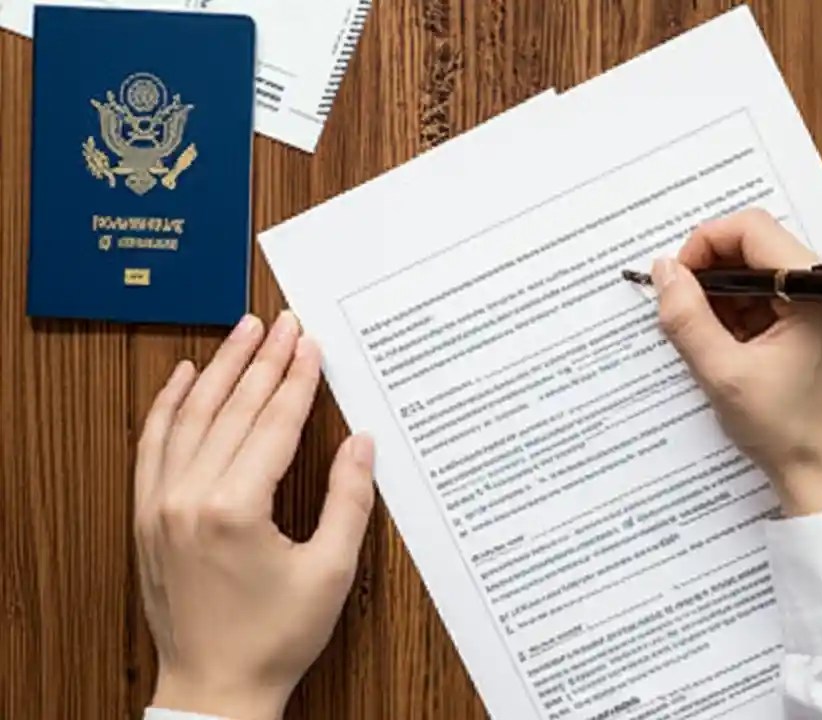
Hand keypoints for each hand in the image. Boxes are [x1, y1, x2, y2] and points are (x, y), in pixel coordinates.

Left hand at [135, 311, 374, 719]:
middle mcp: (189, 497)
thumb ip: (348, 500)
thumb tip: (360, 443)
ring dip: (217, 369)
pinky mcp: (146, 517)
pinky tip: (181, 377)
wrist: (215, 689)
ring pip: (190, 417)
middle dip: (262, 361)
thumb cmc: (275, 638)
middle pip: (232, 409)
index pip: (273, 423)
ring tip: (242, 332)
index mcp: (235, 508)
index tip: (311, 344)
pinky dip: (166, 406)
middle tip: (284, 324)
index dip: (297, 379)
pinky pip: (152, 445)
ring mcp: (160, 505)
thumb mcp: (330, 572)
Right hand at [653, 209, 821, 515]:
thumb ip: (687, 316)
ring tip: (714, 340)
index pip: (754, 230)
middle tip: (687, 311)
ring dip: (733, 296)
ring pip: (771, 271)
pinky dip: (753, 312)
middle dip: (716, 274)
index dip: (705, 245)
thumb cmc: (788, 434)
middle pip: (763, 246)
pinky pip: (786, 296)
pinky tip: (736, 347)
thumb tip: (664, 271)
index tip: (677, 280)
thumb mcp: (723, 374)